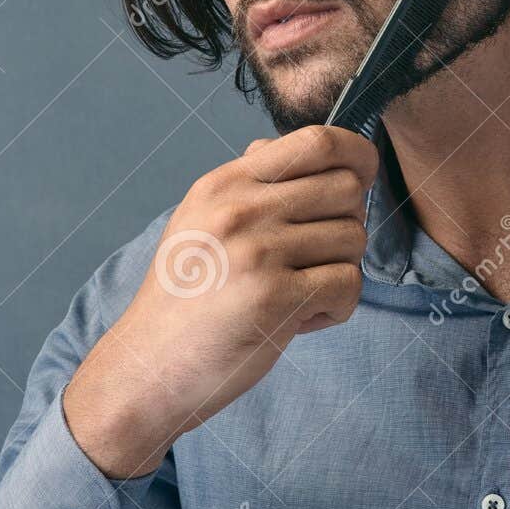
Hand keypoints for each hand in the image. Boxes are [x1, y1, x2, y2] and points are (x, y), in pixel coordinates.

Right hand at [62, 125, 377, 476]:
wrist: (148, 366)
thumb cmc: (184, 297)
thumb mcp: (199, 220)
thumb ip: (248, 183)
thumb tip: (295, 147)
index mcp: (224, 183)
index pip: (316, 141)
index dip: (356, 154)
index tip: (361, 177)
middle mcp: (239, 210)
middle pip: (347, 189)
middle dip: (347, 223)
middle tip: (316, 258)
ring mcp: (257, 253)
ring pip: (353, 239)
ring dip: (340, 271)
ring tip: (298, 295)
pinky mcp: (274, 299)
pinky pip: (348, 284)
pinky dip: (337, 307)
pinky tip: (300, 320)